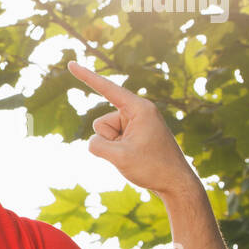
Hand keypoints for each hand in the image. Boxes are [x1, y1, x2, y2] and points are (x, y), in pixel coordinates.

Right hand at [67, 61, 199, 199]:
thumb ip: (97, 145)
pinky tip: (136, 159)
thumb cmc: (153, 168)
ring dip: (113, 148)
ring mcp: (137, 123)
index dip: (86, 76)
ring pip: (106, 133)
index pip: (107, 89)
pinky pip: (113, 140)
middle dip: (108, 140)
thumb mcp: (119, 157)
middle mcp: (139, 112)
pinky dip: (118, 151)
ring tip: (135, 158)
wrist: (177, 185)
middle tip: (132, 154)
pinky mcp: (136, 134)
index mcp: (139, 109)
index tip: (71, 63)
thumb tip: (94, 142)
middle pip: (102, 123)